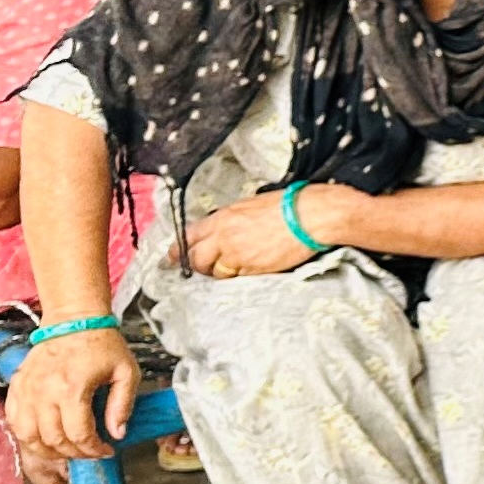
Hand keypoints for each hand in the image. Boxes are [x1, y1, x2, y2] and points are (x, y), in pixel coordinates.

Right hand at [5, 326, 138, 461]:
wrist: (73, 320)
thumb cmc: (102, 344)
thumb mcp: (126, 372)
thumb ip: (122, 405)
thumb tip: (117, 434)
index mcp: (72, 388)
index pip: (78, 434)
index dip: (93, 450)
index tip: (105, 451)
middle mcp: (44, 391)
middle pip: (53, 440)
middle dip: (74, 453)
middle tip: (89, 452)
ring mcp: (26, 390)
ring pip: (28, 436)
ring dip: (48, 451)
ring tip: (67, 450)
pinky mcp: (17, 386)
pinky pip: (14, 421)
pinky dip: (27, 435)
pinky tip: (45, 437)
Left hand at [185, 188, 329, 279]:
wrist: (310, 215)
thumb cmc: (286, 205)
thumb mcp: (248, 205)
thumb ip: (228, 219)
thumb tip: (220, 229)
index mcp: (221, 219)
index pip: (188, 237)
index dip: (178, 250)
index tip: (173, 257)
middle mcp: (225, 238)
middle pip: (196, 259)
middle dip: (196, 265)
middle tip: (200, 267)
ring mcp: (239, 256)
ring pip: (215, 272)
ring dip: (218, 272)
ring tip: (228, 268)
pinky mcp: (255, 270)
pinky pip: (238, 278)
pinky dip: (238, 277)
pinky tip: (246, 270)